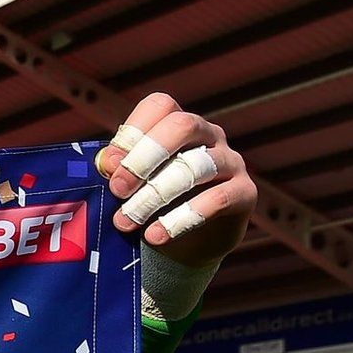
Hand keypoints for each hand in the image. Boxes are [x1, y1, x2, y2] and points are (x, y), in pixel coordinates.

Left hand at [93, 93, 256, 267]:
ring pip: (196, 165)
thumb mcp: (131, 187)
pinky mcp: (245, 192)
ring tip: (127, 222)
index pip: (160, 106)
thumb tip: (108, 163)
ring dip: (155, 195)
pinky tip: (155, 236)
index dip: (132, 132)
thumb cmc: (152, 207)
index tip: (107, 167)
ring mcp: (231, 161)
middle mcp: (209, 135)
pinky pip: (218, 198)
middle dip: (144, 158)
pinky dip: (181, 219)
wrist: (187, 246)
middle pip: (182, 125)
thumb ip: (119, 172)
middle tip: (118, 190)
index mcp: (177, 124)